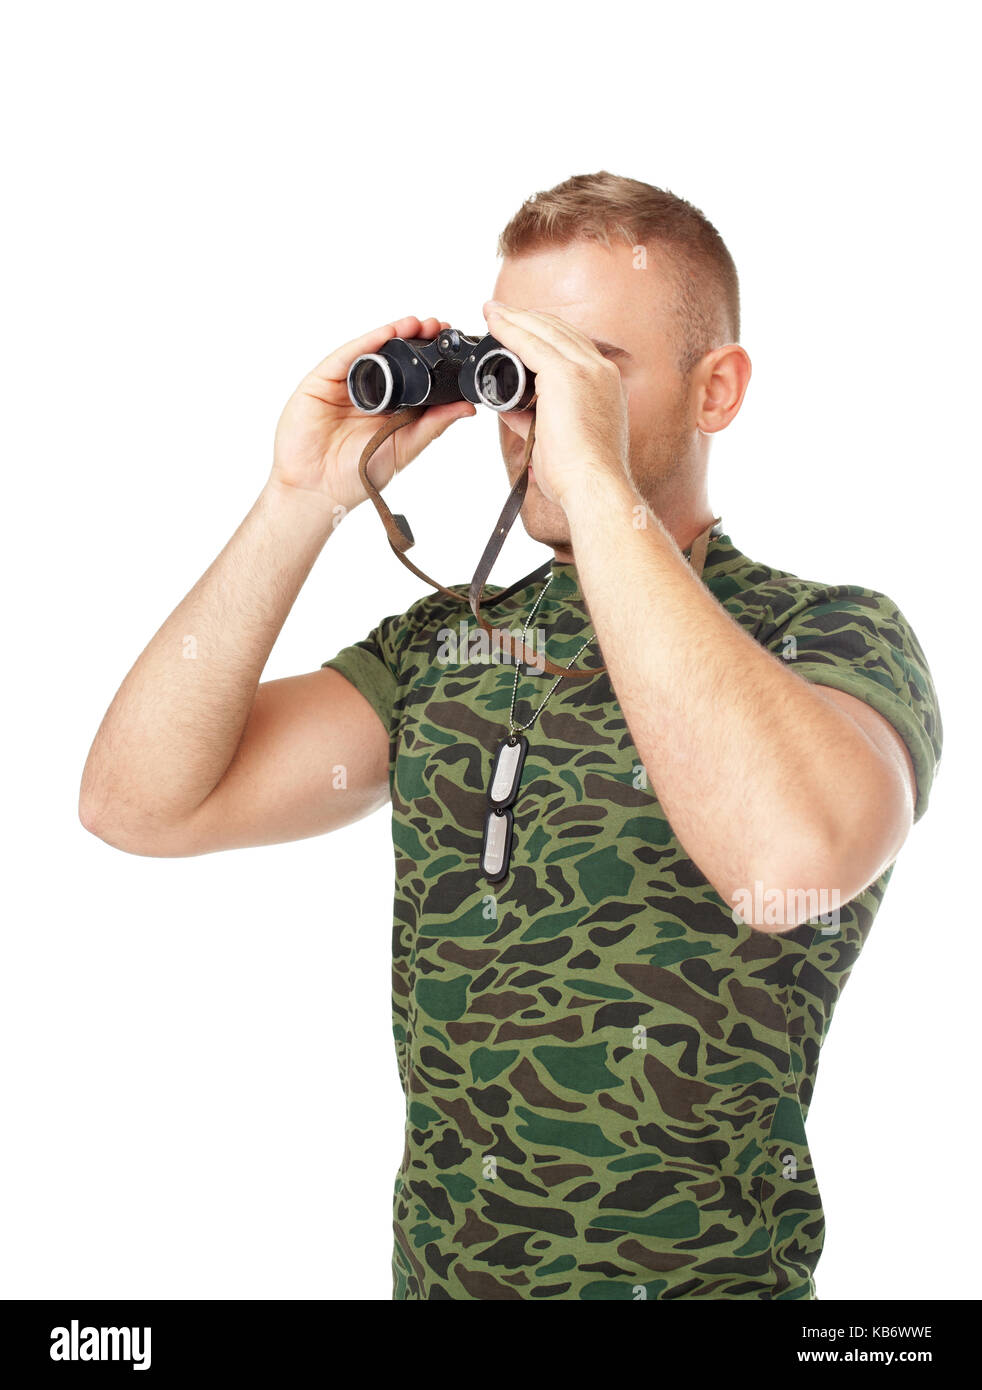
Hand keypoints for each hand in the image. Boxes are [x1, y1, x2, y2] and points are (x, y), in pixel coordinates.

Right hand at [271, 316, 475, 512]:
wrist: (318, 489)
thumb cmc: (358, 474)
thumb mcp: (405, 446)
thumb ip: (434, 424)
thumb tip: (468, 407)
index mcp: (388, 407)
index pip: (412, 375)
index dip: (431, 358)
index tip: (452, 343)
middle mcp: (367, 392)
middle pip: (393, 357)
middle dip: (417, 339)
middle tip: (439, 327)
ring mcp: (344, 384)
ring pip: (372, 350)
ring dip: (396, 333)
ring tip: (420, 324)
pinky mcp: (322, 380)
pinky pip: (347, 355)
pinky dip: (368, 342)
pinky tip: (388, 332)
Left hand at [481, 301, 629, 505]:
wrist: (593, 485)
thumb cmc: (578, 473)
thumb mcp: (555, 438)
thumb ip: (532, 417)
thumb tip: (505, 407)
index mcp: (605, 385)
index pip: (572, 347)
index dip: (544, 334)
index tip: (520, 329)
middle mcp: (600, 371)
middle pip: (559, 331)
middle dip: (526, 319)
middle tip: (499, 312)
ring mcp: (586, 369)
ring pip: (545, 331)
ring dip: (515, 318)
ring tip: (491, 311)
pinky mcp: (566, 374)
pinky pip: (530, 342)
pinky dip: (510, 330)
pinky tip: (494, 322)